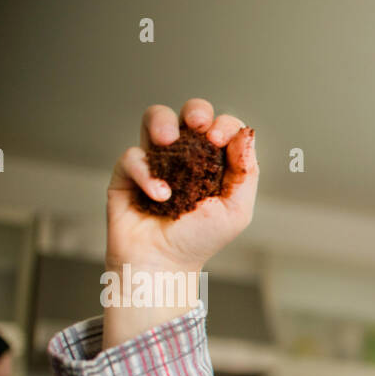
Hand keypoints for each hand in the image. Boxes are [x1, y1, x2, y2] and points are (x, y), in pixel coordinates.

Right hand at [103, 99, 257, 348]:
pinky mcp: (128, 173)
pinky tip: (160, 196)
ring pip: (156, 119)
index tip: (219, 140)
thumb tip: (246, 134)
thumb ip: (245, 173)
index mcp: (215, 164)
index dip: (224, 126)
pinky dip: (146, 173)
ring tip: (168, 142)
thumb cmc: (200, 241)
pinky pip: (133, 156)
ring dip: (163, 122)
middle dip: (196, 110)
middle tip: (197, 125)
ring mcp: (157, 162)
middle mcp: (186, 158)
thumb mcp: (236, 210)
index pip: (222, 129)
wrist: (163, 265)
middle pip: (190, 114)